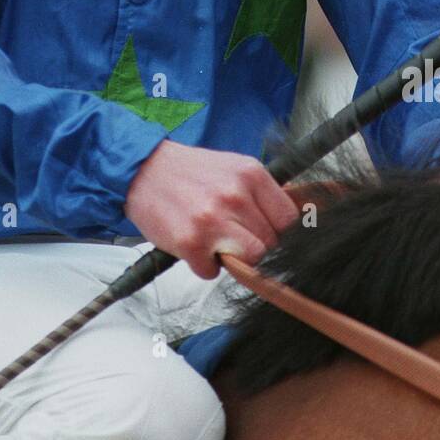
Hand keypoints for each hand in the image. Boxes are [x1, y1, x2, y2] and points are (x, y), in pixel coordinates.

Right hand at [124, 139, 299, 278]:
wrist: (142, 170)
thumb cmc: (188, 172)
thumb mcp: (233, 167)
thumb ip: (261, 192)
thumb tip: (296, 213)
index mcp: (251, 174)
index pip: (289, 219)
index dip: (277, 229)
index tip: (263, 230)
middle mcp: (235, 196)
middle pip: (270, 243)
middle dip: (252, 243)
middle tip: (230, 233)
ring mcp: (213, 220)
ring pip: (250, 260)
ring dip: (234, 258)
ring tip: (216, 241)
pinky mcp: (191, 242)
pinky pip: (212, 271)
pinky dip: (203, 265)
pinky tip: (194, 245)